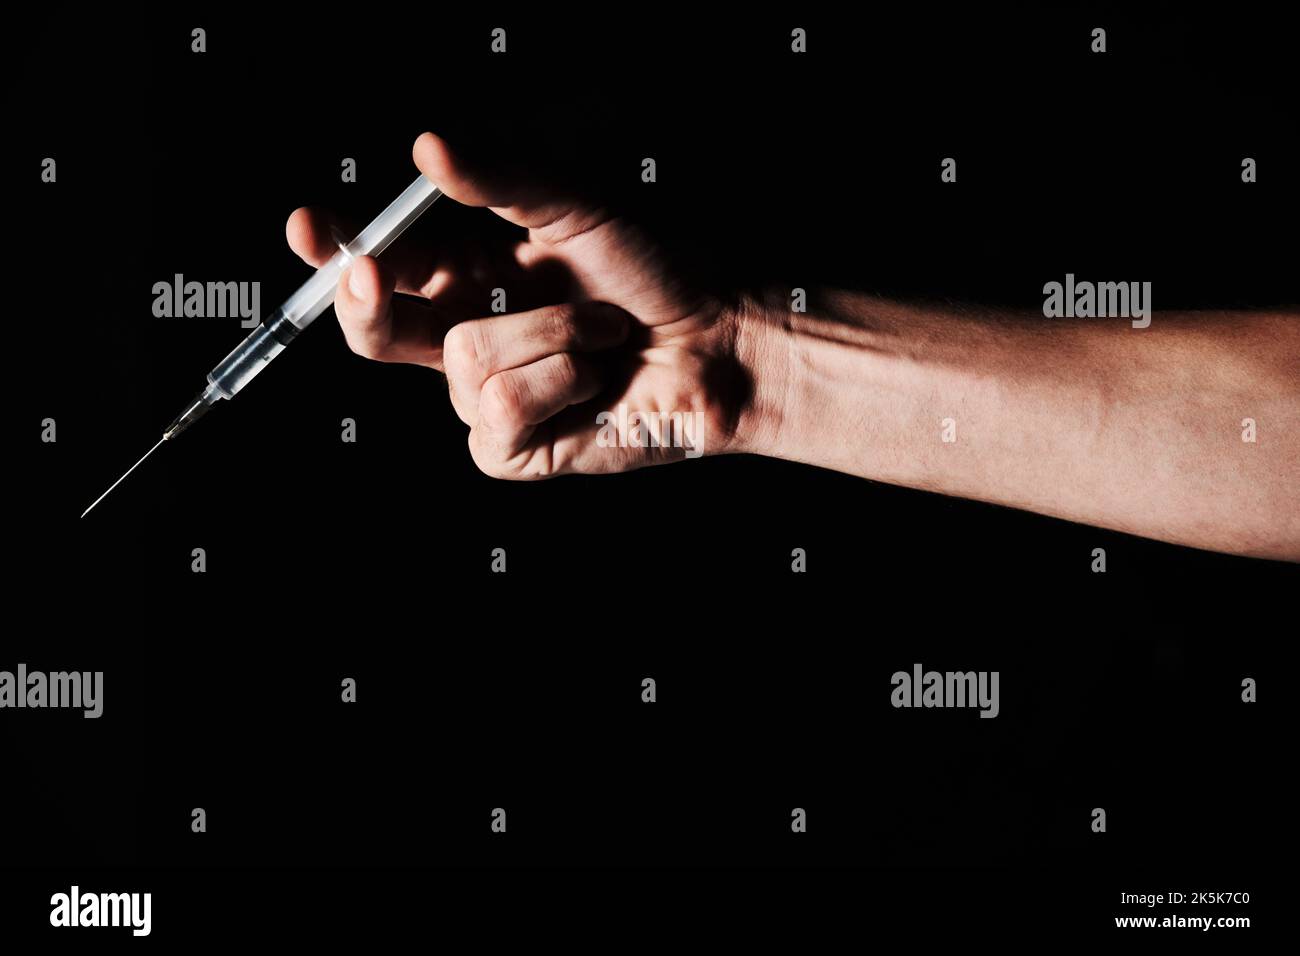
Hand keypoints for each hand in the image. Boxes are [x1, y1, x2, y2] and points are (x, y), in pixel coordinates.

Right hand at [286, 132, 766, 478]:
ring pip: (460, 360)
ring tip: (603, 332)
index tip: (309, 225)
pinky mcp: (510, 447)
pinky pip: (497, 410)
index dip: (334, 244)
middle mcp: (464, 330)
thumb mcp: (576, 205)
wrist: (720, 342)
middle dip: (369, 300)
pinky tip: (593, 382)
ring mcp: (484, 392)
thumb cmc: (655, 267)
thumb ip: (500, 178)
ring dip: (548, 332)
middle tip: (371, 270)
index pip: (380, 258)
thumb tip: (427, 146)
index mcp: (465, 269)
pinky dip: (558, 384)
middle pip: (374, 328)